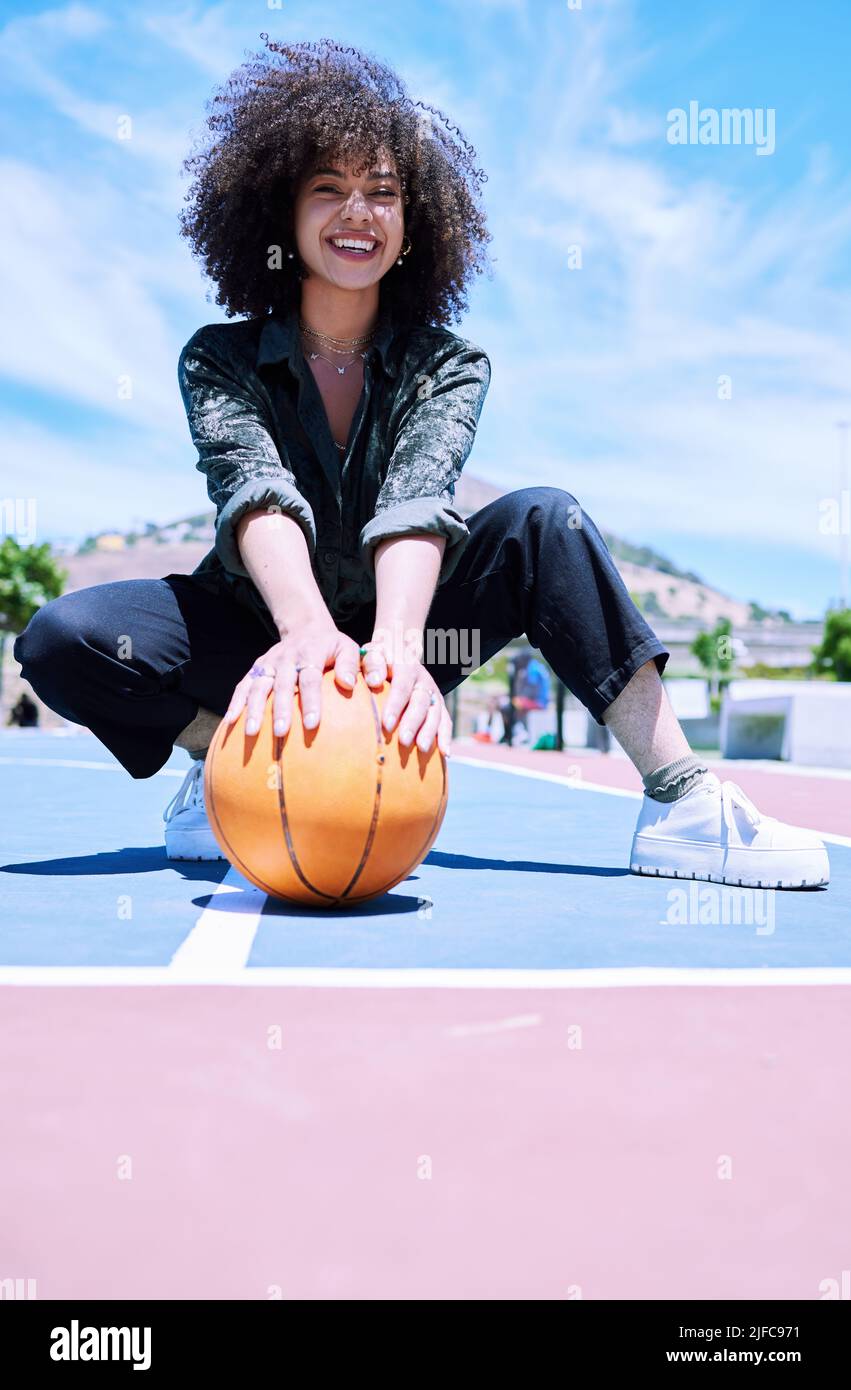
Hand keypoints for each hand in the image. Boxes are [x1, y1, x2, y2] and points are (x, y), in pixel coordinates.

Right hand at [224, 619, 360, 737]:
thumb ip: (349, 664)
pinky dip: (235, 703)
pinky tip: (230, 722)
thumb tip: (348, 684)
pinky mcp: (257, 668)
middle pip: (282, 686)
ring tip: (251, 733)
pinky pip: (243, 686)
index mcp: (309, 654)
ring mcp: (268, 663)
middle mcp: (286, 659)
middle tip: (281, 733)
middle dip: (280, 710)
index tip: (311, 724)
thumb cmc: (330, 646)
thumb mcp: (346, 647)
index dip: (310, 701)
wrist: (305, 627)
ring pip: (258, 687)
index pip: (310, 679)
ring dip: (253, 710)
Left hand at [360, 637, 451, 756]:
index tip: (386, 724)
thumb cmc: (378, 661)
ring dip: (429, 732)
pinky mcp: (438, 706)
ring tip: (421, 749)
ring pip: (435, 713)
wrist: (398, 655)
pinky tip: (445, 754)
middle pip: (420, 702)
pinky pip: (445, 722)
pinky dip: (446, 737)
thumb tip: (374, 681)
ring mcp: (433, 694)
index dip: (395, 706)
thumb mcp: (373, 655)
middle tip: (403, 741)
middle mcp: (424, 680)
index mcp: (407, 666)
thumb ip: (372, 664)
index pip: (402, 687)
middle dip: (412, 723)